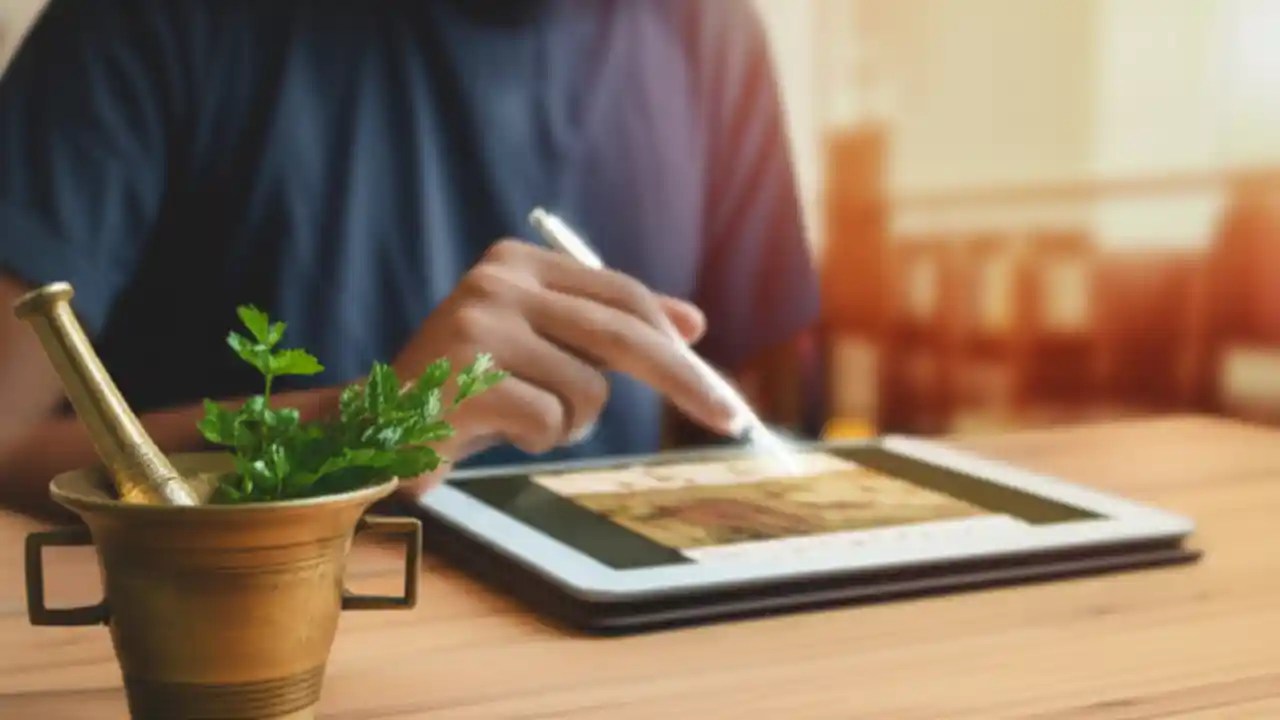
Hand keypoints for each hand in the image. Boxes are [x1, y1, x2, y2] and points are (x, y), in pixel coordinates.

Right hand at [392, 239, 737, 484]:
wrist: (377, 427)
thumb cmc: (471, 389)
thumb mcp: (544, 348)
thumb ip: (607, 331)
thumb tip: (693, 323)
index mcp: (518, 262)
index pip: (623, 297)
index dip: (676, 343)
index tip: (718, 388)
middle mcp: (498, 281)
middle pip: (622, 334)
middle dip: (685, 382)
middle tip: (731, 421)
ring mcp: (478, 324)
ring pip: (588, 391)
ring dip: (570, 423)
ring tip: (517, 418)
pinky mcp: (464, 375)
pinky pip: (549, 422)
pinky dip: (535, 439)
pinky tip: (489, 430)